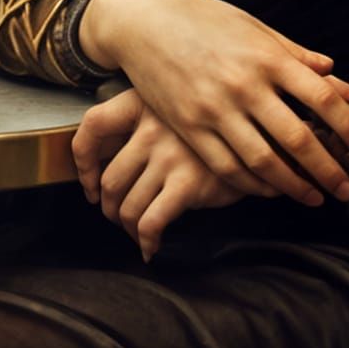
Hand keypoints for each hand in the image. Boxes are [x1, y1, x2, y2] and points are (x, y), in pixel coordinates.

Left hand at [72, 88, 260, 261]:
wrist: (266, 135)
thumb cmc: (218, 129)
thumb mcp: (177, 111)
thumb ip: (146, 126)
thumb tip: (107, 168)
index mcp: (145, 101)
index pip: (92, 125)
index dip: (82, 160)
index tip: (90, 183)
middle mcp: (154, 124)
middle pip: (110, 179)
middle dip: (110, 208)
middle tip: (118, 216)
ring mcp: (170, 153)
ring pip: (127, 205)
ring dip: (127, 227)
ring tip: (137, 232)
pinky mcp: (187, 182)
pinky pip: (150, 222)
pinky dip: (146, 241)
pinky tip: (152, 246)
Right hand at [78, 0, 348, 206]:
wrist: (145, 21)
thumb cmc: (207, 19)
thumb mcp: (257, 28)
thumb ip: (300, 57)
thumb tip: (344, 84)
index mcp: (268, 56)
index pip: (322, 99)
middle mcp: (244, 85)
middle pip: (297, 138)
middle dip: (329, 169)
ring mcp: (214, 109)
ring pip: (263, 161)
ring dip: (295, 186)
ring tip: (317, 197)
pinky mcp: (188, 128)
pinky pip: (227, 167)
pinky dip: (254, 184)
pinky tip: (273, 190)